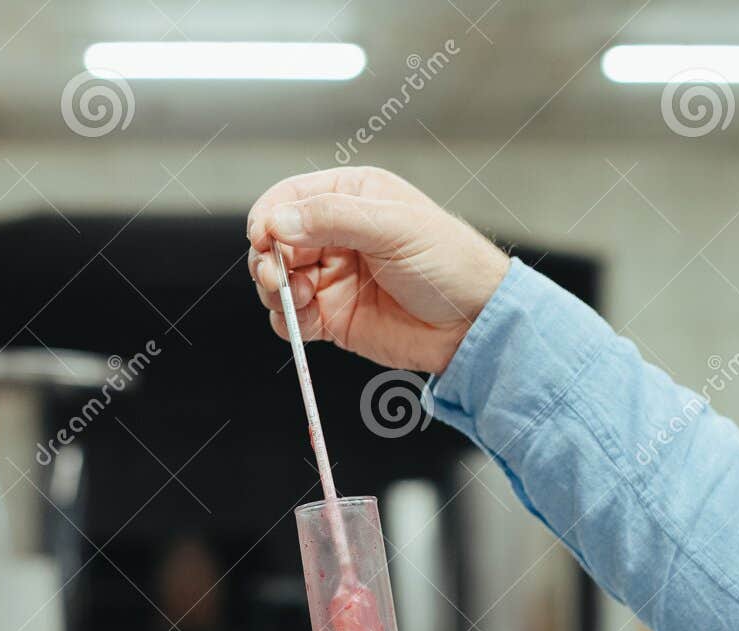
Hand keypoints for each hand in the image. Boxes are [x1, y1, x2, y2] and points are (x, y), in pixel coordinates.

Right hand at [247, 166, 509, 373]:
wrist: (474, 325)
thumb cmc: (451, 264)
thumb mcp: (394, 228)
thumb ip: (334, 218)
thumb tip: (279, 220)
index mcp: (351, 197)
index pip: (289, 198)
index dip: (268, 217)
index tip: (264, 239)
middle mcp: (335, 235)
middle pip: (275, 241)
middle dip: (268, 260)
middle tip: (278, 278)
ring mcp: (331, 277)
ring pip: (277, 281)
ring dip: (276, 292)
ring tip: (300, 299)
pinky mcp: (332, 316)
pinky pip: (291, 318)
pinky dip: (288, 321)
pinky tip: (306, 321)